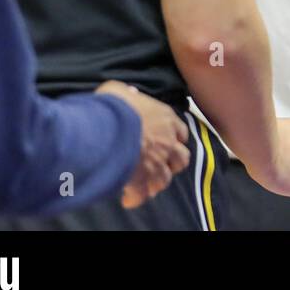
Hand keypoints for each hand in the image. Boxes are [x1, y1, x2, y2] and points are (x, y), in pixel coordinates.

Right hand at [95, 81, 190, 208]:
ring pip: (166, 179)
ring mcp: (157, 163)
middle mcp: (167, 142)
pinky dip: (136, 198)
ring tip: (146, 183)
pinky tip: (128, 198)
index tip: (169, 141)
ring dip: (157, 182)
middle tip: (161, 164)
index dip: (175, 137)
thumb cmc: (115, 108)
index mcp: (166, 119)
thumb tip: (130, 94)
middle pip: (181, 158)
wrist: (108, 130)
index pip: (181, 131)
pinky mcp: (142, 180)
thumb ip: (127, 93)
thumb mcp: (118, 91)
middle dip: (173, 163)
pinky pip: (142, 195)